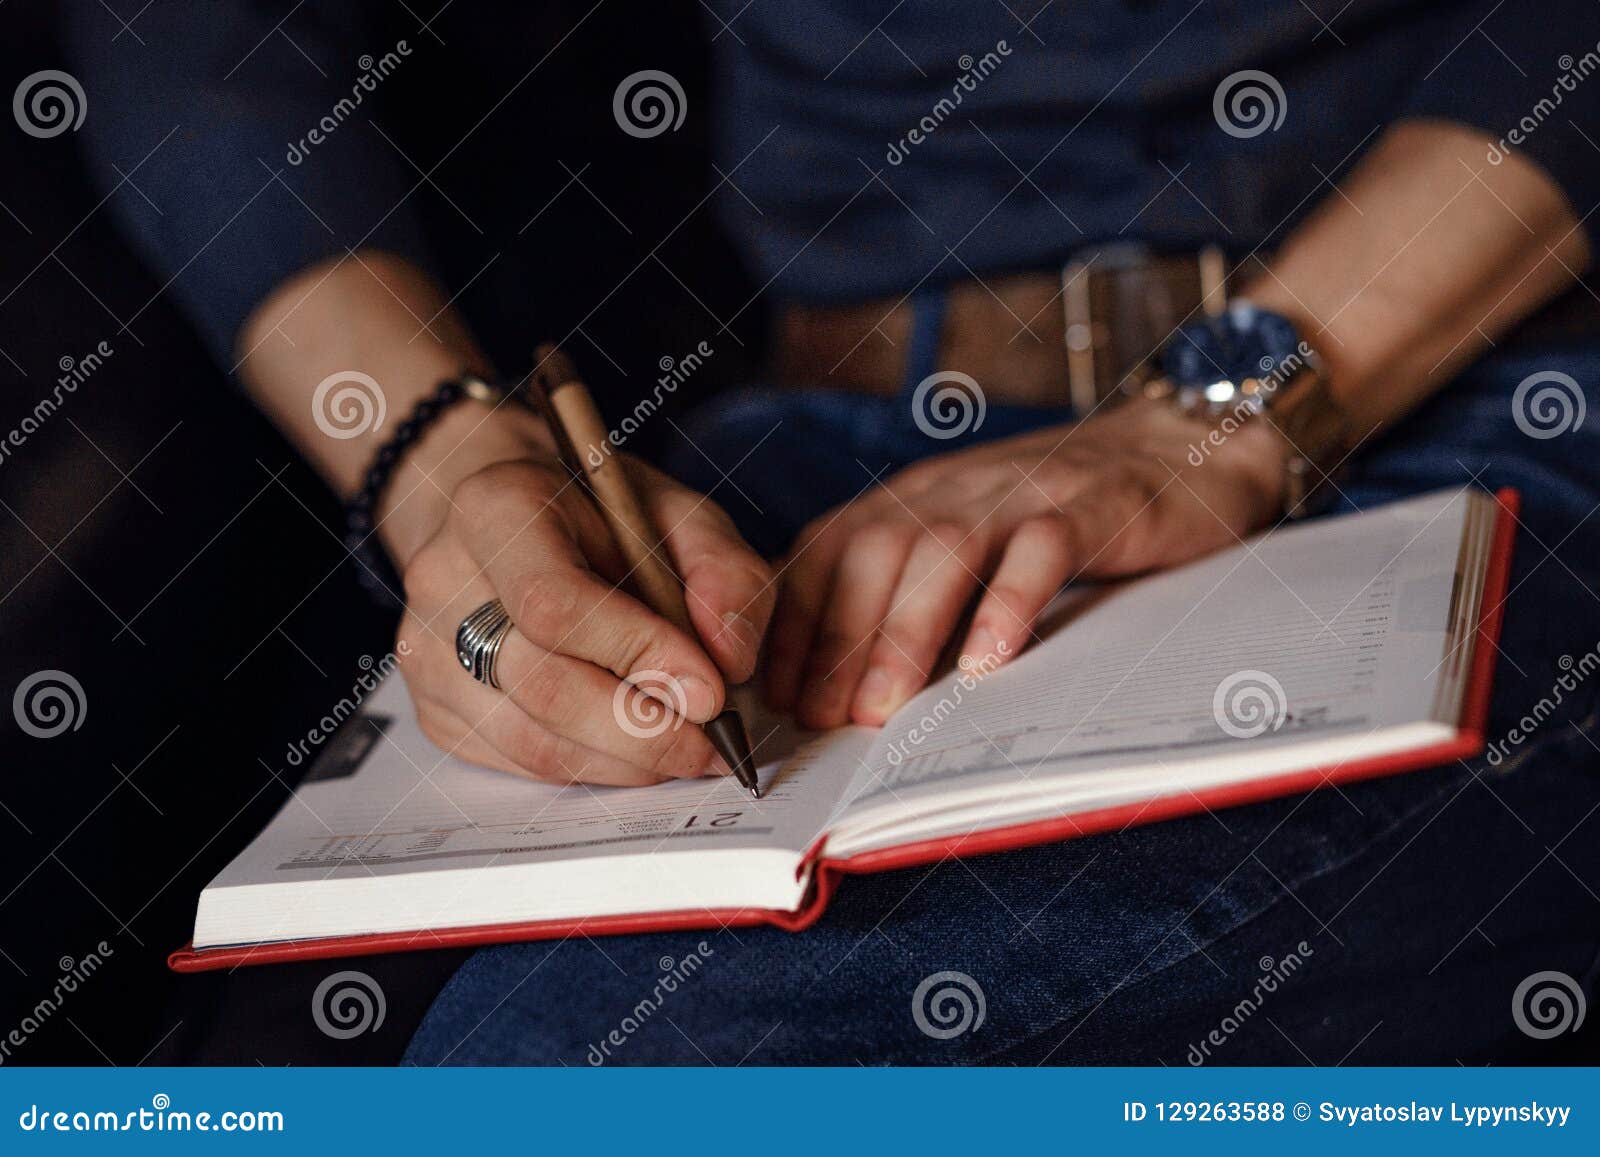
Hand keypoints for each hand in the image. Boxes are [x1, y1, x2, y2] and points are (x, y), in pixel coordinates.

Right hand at [390, 417, 773, 786]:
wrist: (514, 517)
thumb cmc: (600, 515)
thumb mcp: (680, 512)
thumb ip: (723, 572)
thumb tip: (730, 660)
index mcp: (496, 506)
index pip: (554, 603)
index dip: (638, 655)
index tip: (710, 690)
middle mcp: (443, 579)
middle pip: (542, 684)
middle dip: (643, 728)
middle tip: (712, 741)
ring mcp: (427, 650)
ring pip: (530, 739)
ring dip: (625, 760)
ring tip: (688, 749)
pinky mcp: (435, 707)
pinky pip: (517, 762)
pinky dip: (591, 768)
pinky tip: (636, 749)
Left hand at [765, 396, 1288, 727]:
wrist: (1174, 449)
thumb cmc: (1052, 516)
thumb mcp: (964, 540)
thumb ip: (907, 591)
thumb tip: (836, 685)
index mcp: (911, 498)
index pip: (826, 551)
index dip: (793, 622)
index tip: (775, 695)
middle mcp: (954, 489)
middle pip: (872, 553)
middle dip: (836, 640)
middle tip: (819, 719)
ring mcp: (1023, 493)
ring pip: (944, 554)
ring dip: (905, 634)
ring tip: (881, 708)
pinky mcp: (1093, 507)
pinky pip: (1042, 551)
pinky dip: (1009, 604)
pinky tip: (989, 662)